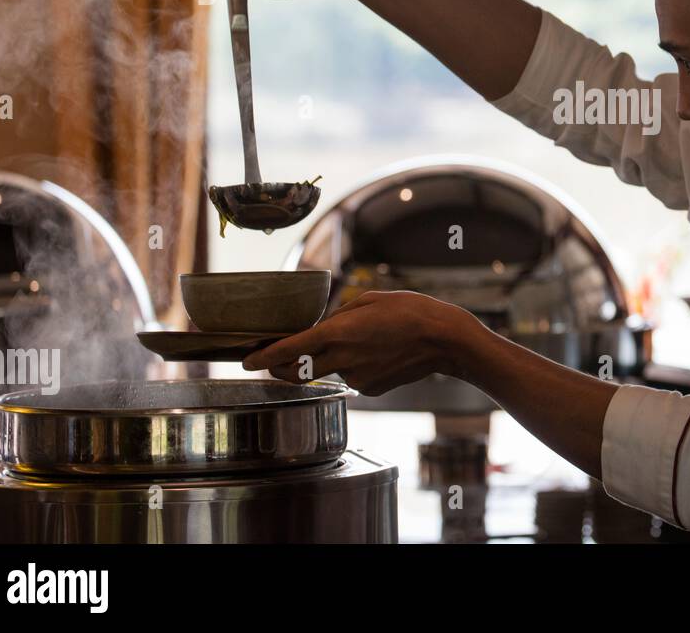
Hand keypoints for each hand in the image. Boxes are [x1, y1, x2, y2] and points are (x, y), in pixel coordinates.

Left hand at [241, 291, 475, 395]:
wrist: (443, 339)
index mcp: (338, 333)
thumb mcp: (370, 300)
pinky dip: (356, 366)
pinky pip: (353, 377)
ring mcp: (357, 377)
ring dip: (330, 360)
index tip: (246, 361)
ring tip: (360, 341)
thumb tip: (325, 326)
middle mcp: (343, 358)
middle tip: (271, 361)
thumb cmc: (410, 311)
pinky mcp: (371, 388)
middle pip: (296, 372)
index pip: (288, 350)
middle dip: (279, 368)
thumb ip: (340, 315)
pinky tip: (378, 353)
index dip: (263, 357)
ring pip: (330, 370)